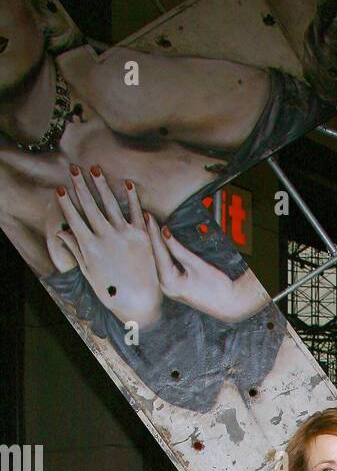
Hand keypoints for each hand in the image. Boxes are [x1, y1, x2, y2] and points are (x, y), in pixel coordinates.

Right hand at [53, 168, 161, 328]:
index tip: (59, 188)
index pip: (74, 218)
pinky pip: (136, 212)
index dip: (66, 202)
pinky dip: (132, 198)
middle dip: (81, 186)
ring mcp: (125, 235)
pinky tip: (127, 183)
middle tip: (74, 169)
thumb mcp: (89, 273)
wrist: (140, 303)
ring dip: (101, 184)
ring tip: (95, 168)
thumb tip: (61, 233)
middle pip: (90, 205)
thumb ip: (76, 250)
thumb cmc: (112, 292)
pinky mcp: (143, 236)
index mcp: (90, 246)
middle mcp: (105, 236)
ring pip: (110, 204)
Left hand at [144, 218, 269, 321]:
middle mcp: (165, 287)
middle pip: (155, 256)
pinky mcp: (174, 286)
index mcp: (169, 282)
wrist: (230, 304)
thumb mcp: (197, 265)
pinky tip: (158, 241)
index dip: (154, 232)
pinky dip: (161, 252)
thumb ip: (178, 249)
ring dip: (155, 243)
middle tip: (144, 216)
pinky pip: (163, 265)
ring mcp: (168, 288)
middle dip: (151, 236)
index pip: (159, 251)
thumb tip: (164, 232)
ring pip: (158, 260)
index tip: (148, 215)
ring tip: (148, 225)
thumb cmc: (217, 287)